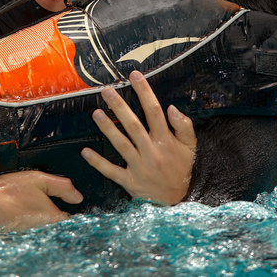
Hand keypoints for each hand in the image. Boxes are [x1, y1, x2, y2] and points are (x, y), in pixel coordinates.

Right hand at [0, 170, 82, 230]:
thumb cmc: (10, 190)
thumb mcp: (40, 180)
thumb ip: (63, 187)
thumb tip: (77, 196)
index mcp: (51, 218)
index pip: (69, 219)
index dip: (69, 210)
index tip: (66, 202)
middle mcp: (42, 230)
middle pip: (55, 224)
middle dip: (53, 213)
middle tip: (43, 201)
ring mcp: (28, 234)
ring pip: (42, 226)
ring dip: (39, 217)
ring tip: (29, 203)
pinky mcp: (17, 235)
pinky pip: (28, 229)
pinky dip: (26, 221)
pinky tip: (19, 210)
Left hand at [81, 70, 196, 204]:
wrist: (176, 200)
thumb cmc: (182, 168)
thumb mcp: (190, 146)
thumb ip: (183, 126)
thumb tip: (171, 108)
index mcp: (165, 140)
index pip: (154, 111)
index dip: (144, 92)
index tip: (135, 76)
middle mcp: (151, 151)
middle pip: (133, 125)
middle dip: (119, 106)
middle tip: (107, 90)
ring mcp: (138, 166)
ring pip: (120, 144)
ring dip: (107, 128)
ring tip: (95, 113)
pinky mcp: (129, 181)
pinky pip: (111, 171)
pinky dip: (98, 162)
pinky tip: (86, 151)